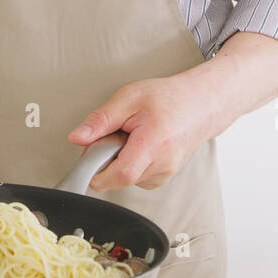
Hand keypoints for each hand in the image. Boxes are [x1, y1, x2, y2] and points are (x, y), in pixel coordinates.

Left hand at [66, 70, 220, 191]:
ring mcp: (165, 174)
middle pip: (120, 178)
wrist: (200, 103)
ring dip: (120, 161)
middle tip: (114, 136)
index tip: (88, 161)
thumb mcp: (128, 98)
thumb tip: (77, 137)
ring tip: (132, 137)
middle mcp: (162, 164)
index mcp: (153, 144)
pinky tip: (140, 145)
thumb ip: (101, 120)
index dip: (98, 173)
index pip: (121, 175)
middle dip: (107, 160)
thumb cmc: (168, 98)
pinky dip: (131, 163)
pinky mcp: (163, 177)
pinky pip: (136, 177)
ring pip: (126, 179)